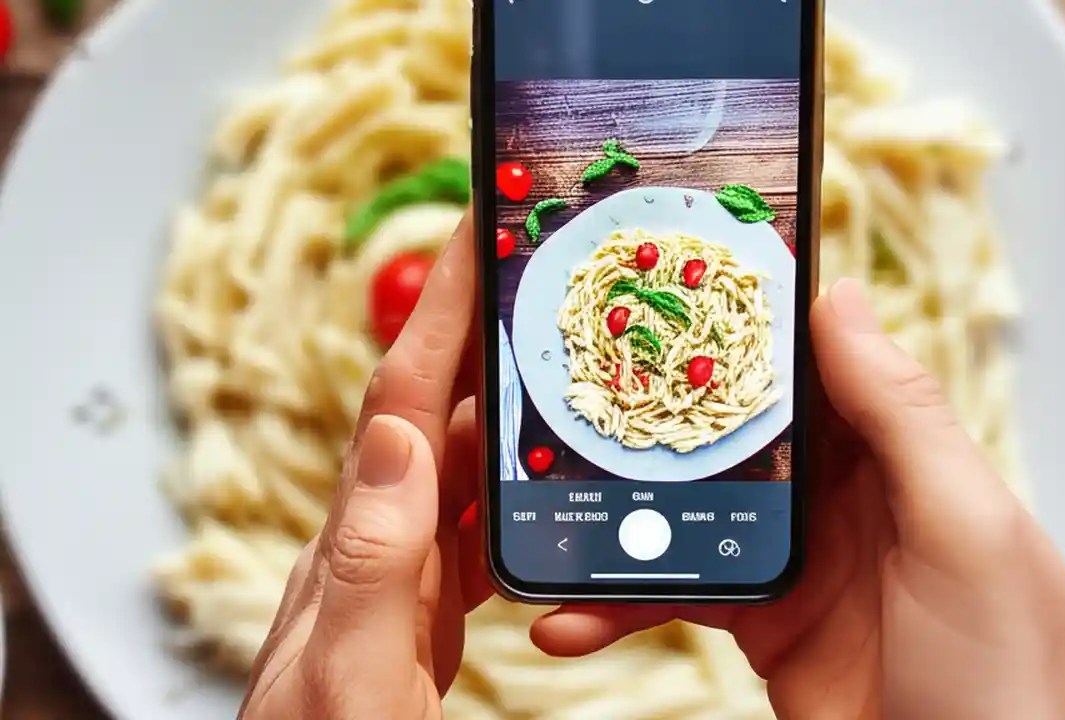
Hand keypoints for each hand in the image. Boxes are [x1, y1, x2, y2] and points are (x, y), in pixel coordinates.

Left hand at [239, 216, 491, 719]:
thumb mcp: (356, 673)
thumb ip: (375, 562)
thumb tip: (394, 437)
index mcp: (360, 551)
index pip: (400, 406)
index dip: (439, 316)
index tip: (476, 240)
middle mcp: (376, 549)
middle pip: (434, 419)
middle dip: (483, 336)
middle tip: (535, 276)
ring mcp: (402, 581)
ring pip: (460, 470)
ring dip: (504, 406)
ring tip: (556, 358)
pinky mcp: (425, 616)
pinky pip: (475, 533)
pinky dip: (512, 492)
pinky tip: (541, 489)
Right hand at [531, 279, 1064, 719]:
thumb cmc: (1001, 680)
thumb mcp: (964, 532)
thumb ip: (904, 417)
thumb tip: (841, 298)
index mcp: (901, 456)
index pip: (815, 367)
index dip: (745, 330)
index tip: (664, 295)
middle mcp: (847, 498)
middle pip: (736, 434)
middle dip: (657, 419)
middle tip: (574, 396)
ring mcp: (799, 561)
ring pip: (691, 513)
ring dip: (618, 521)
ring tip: (543, 517)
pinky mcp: (763, 624)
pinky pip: (679, 592)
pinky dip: (622, 605)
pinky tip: (572, 618)